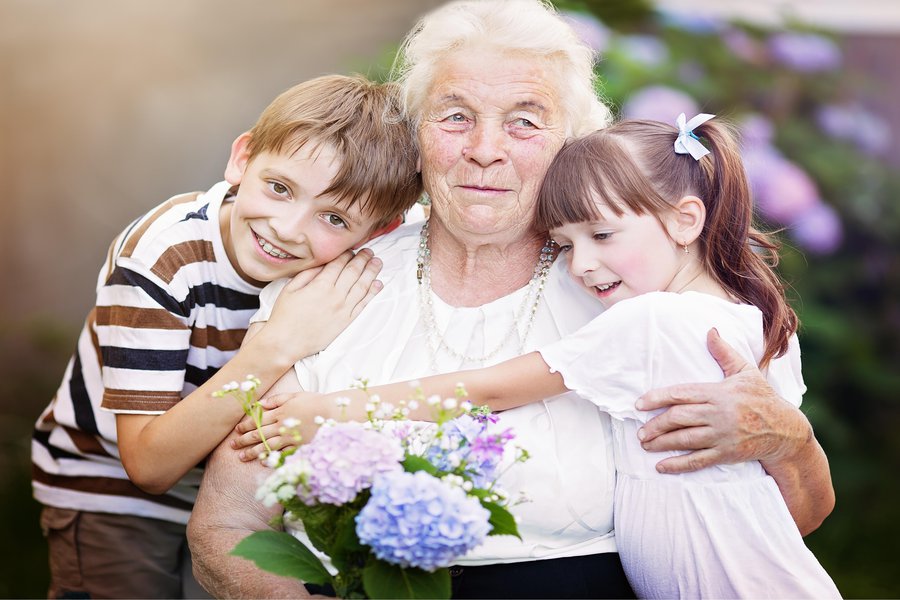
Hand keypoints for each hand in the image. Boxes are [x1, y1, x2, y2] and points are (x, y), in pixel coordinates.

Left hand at [231, 392, 332, 460]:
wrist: (331, 412)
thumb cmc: (314, 402)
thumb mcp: (294, 395)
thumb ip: (276, 400)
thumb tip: (260, 404)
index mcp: (280, 412)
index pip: (258, 419)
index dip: (245, 425)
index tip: (237, 430)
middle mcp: (282, 425)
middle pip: (258, 434)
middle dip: (244, 440)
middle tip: (233, 445)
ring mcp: (290, 437)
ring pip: (267, 446)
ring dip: (252, 451)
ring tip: (242, 457)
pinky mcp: (298, 446)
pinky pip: (281, 453)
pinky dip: (271, 458)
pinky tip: (262, 462)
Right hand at [261, 248, 382, 358]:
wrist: (286, 343)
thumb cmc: (285, 316)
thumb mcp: (290, 289)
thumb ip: (308, 274)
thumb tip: (323, 263)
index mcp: (320, 285)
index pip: (338, 264)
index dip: (347, 254)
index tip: (352, 248)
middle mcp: (335, 296)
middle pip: (353, 272)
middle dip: (363, 259)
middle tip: (369, 252)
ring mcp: (343, 309)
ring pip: (362, 286)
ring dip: (372, 272)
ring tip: (377, 262)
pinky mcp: (347, 321)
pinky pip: (363, 304)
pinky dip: (372, 293)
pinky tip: (378, 284)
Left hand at [635, 328, 810, 473]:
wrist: (786, 430)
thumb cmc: (761, 397)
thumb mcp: (746, 372)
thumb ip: (724, 353)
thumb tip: (710, 330)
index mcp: (719, 393)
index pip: (681, 394)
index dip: (657, 398)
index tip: (639, 404)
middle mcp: (718, 414)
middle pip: (679, 418)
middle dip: (656, 424)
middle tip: (640, 430)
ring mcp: (722, 436)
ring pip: (685, 440)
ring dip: (662, 443)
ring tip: (644, 444)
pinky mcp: (727, 454)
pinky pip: (698, 461)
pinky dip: (678, 465)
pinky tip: (661, 466)